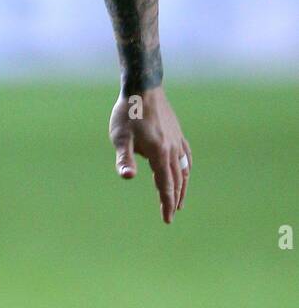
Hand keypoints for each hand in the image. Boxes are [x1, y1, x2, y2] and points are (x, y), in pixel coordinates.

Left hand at [109, 86, 191, 223]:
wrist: (143, 88)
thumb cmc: (128, 114)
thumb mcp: (121, 138)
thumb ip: (124, 158)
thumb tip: (127, 177)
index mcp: (159, 153)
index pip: (165, 185)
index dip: (166, 203)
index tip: (168, 219)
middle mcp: (172, 149)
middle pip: (176, 180)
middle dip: (174, 199)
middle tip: (172, 214)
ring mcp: (177, 140)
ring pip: (183, 169)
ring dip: (182, 186)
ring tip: (179, 200)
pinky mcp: (177, 133)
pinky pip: (186, 156)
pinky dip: (186, 169)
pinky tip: (184, 171)